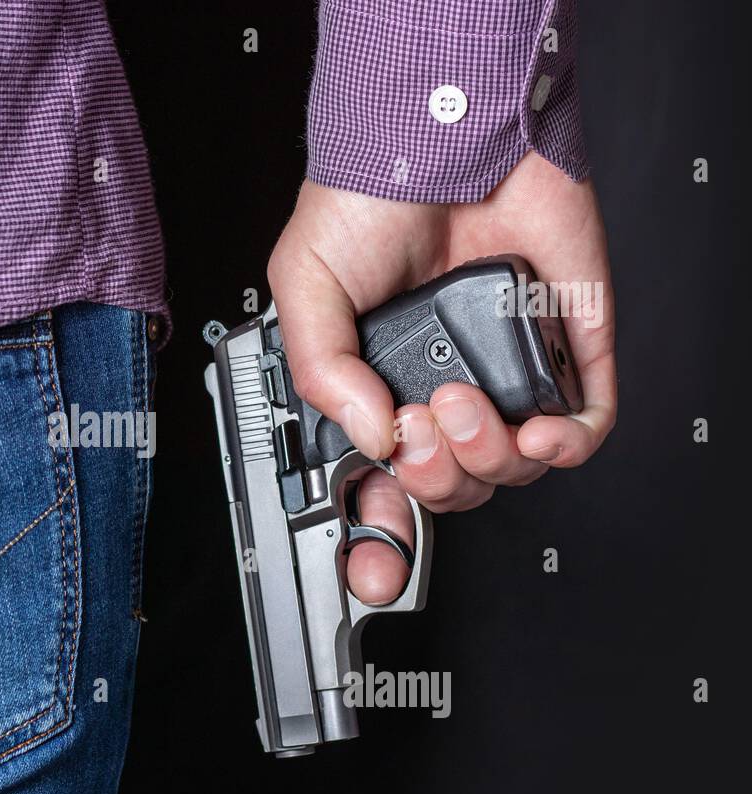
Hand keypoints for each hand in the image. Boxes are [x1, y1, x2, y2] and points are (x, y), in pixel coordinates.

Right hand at [266, 152, 615, 605]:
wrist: (438, 135)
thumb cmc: (362, 202)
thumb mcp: (300, 289)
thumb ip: (319, 372)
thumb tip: (372, 439)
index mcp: (377, 386)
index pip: (384, 482)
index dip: (379, 534)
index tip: (372, 568)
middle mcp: (441, 385)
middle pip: (451, 488)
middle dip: (436, 480)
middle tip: (418, 426)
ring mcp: (504, 370)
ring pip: (513, 470)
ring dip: (489, 460)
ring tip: (464, 405)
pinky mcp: (564, 348)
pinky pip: (582, 428)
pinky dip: (564, 445)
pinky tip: (533, 428)